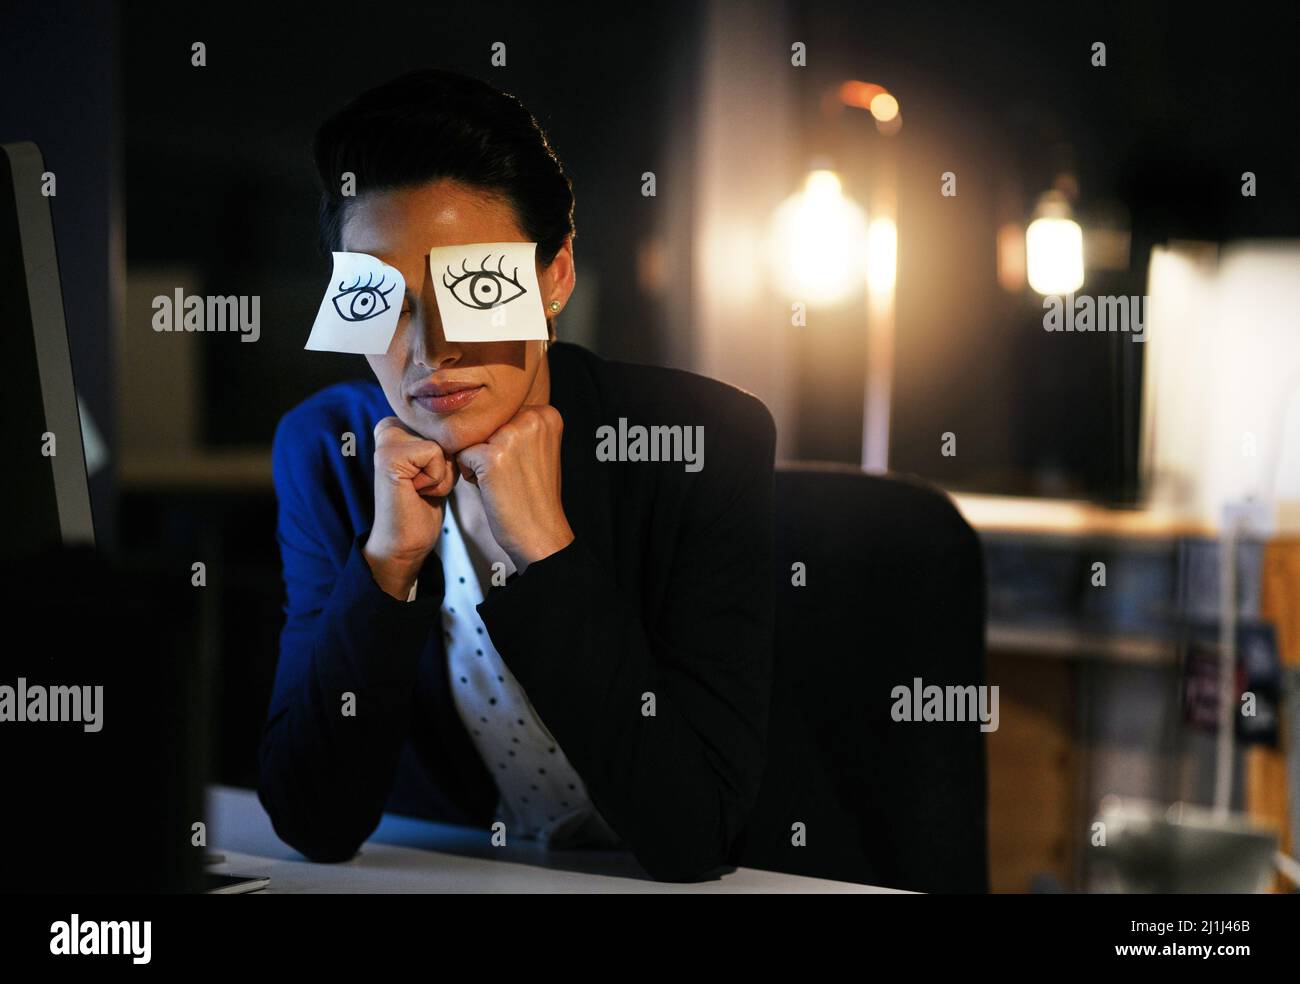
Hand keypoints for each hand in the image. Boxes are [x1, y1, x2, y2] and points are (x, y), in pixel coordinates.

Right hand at [363, 416, 456, 599]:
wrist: (406, 542)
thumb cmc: (425, 505)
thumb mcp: (440, 464)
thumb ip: (447, 439)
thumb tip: (479, 421)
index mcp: (400, 423)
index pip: (451, 426)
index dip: (452, 457)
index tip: (429, 478)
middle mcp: (390, 425)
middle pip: (449, 433)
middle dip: (449, 465)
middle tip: (425, 486)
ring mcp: (387, 439)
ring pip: (444, 444)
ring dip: (444, 474)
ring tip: (421, 489)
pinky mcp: (390, 455)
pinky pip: (437, 455)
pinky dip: (437, 480)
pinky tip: (417, 492)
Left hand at [456, 404, 574, 572]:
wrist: (540, 532)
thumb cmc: (534, 494)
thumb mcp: (539, 448)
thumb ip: (519, 424)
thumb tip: (478, 407)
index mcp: (546, 414)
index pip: (501, 414)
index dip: (504, 441)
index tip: (522, 463)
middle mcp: (532, 419)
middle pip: (485, 423)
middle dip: (489, 447)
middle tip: (511, 474)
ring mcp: (512, 436)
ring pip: (472, 437)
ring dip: (478, 459)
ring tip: (501, 480)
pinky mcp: (492, 455)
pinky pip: (462, 455)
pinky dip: (470, 473)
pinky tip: (492, 488)